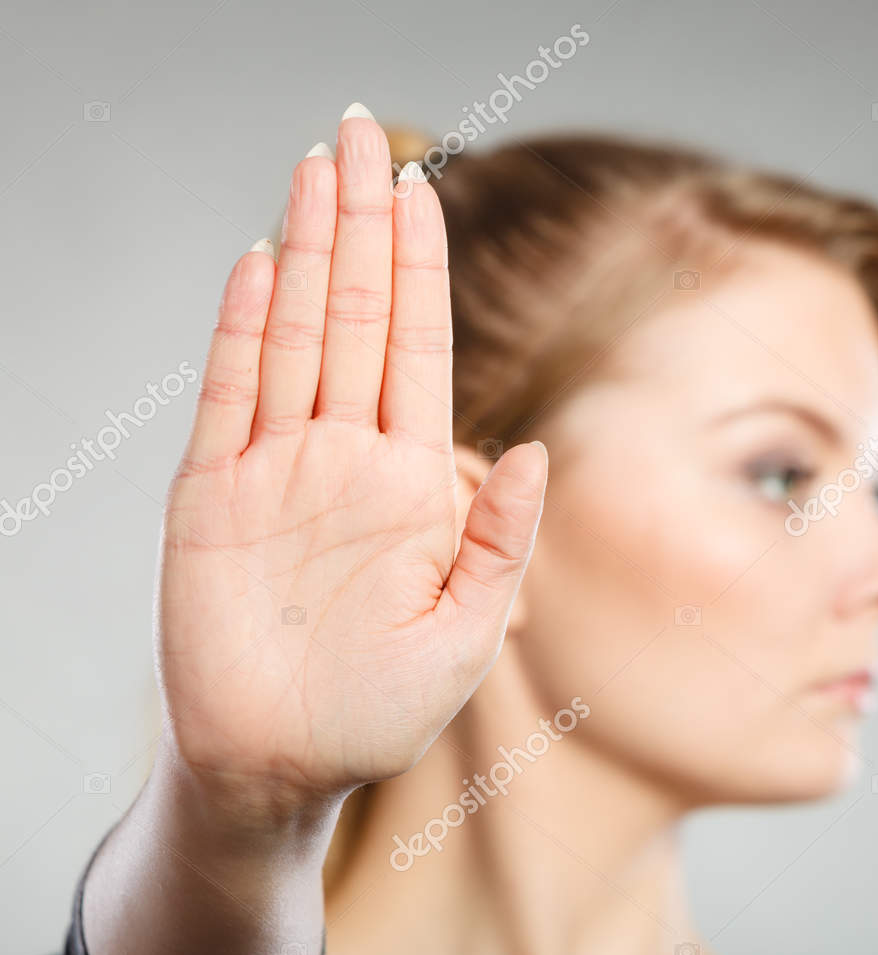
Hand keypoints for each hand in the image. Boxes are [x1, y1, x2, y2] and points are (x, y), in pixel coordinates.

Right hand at [158, 106, 546, 810]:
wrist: (285, 768)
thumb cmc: (383, 709)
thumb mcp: (468, 631)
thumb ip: (499, 540)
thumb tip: (533, 450)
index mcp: (412, 479)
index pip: (418, 348)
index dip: (419, 268)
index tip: (423, 187)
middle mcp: (346, 456)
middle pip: (356, 317)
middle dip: (362, 226)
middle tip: (361, 132)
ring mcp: (276, 470)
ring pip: (294, 336)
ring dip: (304, 251)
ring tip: (315, 168)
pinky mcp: (212, 498)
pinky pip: (228, 399)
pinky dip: (241, 333)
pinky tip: (257, 266)